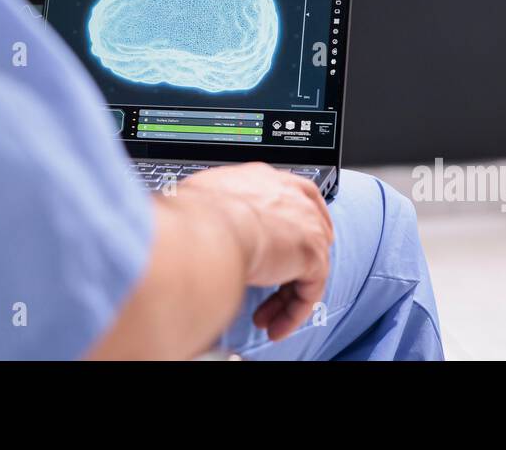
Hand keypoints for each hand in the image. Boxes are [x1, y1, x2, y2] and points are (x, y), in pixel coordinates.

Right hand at [179, 163, 333, 340]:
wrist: (208, 230)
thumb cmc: (194, 215)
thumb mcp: (199, 200)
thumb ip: (210, 210)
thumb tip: (193, 221)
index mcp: (263, 179)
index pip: (289, 198)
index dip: (286, 227)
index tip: (277, 249)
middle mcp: (289, 196)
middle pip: (304, 232)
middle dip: (287, 266)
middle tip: (266, 292)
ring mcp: (306, 223)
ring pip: (306, 266)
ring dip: (284, 297)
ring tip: (264, 318)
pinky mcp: (313, 253)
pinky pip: (310, 290)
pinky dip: (293, 312)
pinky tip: (275, 326)